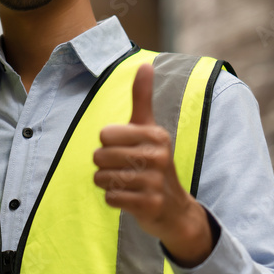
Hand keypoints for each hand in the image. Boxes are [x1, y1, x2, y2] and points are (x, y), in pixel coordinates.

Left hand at [93, 63, 212, 266]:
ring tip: (126, 183)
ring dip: (107, 182)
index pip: (104, 134)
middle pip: (99, 156)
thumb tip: (145, 64)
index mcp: (156, 135)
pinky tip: (130, 198)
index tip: (126, 149)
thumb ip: (143, 98)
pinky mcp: (150, 205)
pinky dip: (114, 199)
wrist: (174, 209)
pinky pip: (110, 198)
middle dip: (104, 165)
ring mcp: (155, 182)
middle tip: (124, 169)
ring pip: (102, 177)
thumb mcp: (149, 129)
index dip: (107, 144)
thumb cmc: (154, 163)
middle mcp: (158, 157)